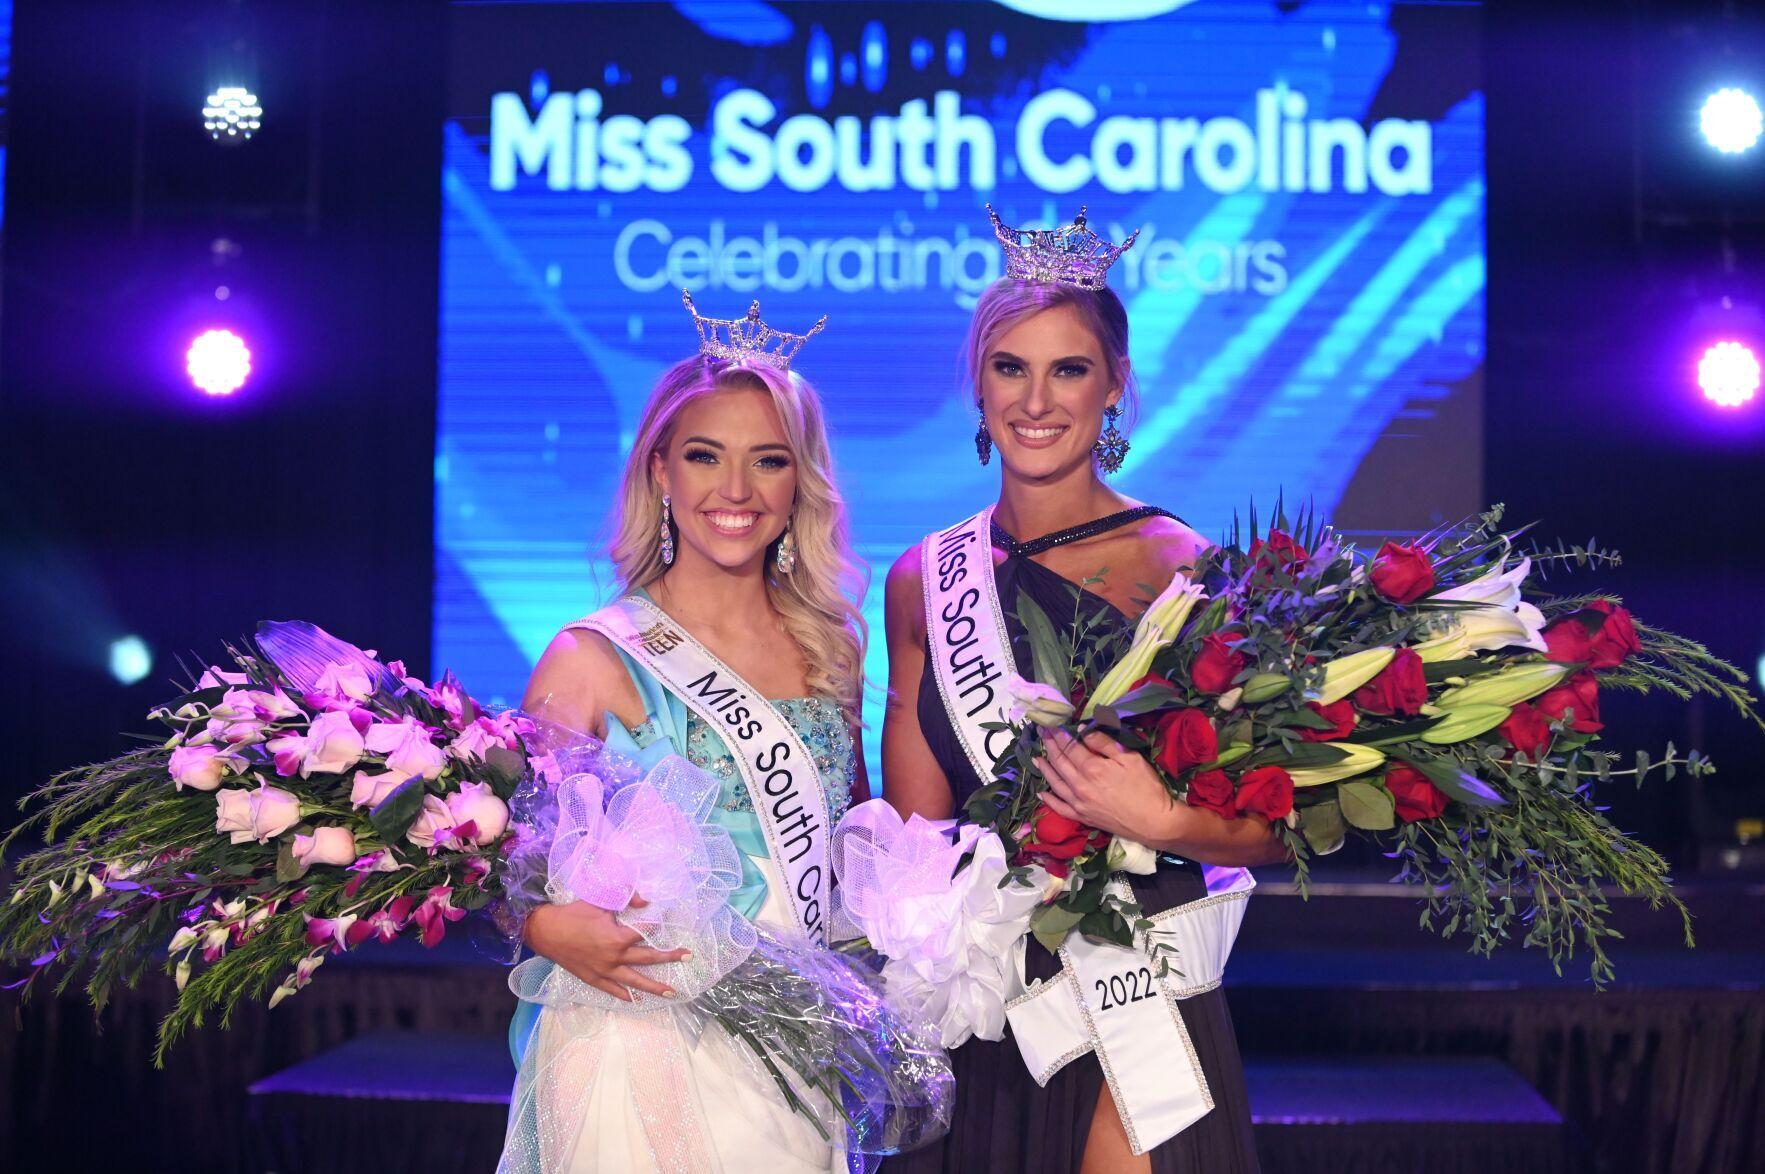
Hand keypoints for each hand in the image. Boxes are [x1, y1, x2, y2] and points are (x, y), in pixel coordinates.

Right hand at [522, 895, 690, 1002]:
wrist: (546, 931)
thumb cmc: (574, 914)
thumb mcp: (600, 901)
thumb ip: (625, 900)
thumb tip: (647, 902)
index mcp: (617, 937)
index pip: (645, 933)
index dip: (657, 928)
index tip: (671, 925)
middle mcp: (614, 956)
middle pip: (648, 958)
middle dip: (670, 957)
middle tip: (687, 957)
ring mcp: (604, 970)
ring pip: (635, 981)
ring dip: (655, 987)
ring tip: (672, 993)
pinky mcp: (593, 978)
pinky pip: (612, 990)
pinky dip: (624, 995)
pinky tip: (635, 1000)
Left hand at [1035, 728, 1180, 845]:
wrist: (1154, 823)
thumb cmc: (1146, 787)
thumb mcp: (1130, 758)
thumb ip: (1104, 742)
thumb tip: (1081, 729)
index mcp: (1092, 768)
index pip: (1069, 747)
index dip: (1059, 734)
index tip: (1050, 724)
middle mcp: (1080, 785)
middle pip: (1059, 762)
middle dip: (1049, 746)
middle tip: (1041, 733)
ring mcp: (1079, 803)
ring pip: (1055, 782)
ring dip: (1044, 768)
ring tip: (1035, 757)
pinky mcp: (1082, 817)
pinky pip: (1060, 808)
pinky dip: (1049, 800)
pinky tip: (1041, 793)